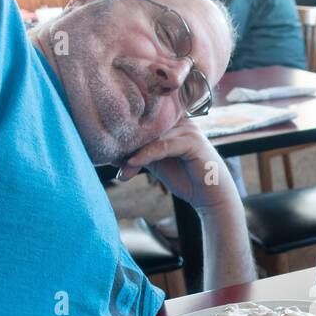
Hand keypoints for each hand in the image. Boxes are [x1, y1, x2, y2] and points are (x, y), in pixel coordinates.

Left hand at [116, 117, 236, 212]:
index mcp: (172, 121)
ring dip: (133, 153)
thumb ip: (138, 154)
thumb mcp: (156, 163)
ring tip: (120, 168)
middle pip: (146, 126)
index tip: (105, 144)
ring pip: (152, 136)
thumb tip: (110, 153)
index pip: (144, 119)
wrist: (210, 197)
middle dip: (126, 144)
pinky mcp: (192, 142)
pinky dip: (145, 155)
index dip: (125, 130)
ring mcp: (187, 129)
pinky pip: (163, 146)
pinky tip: (131, 164)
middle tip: (107, 157)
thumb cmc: (185, 178)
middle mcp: (180, 120)